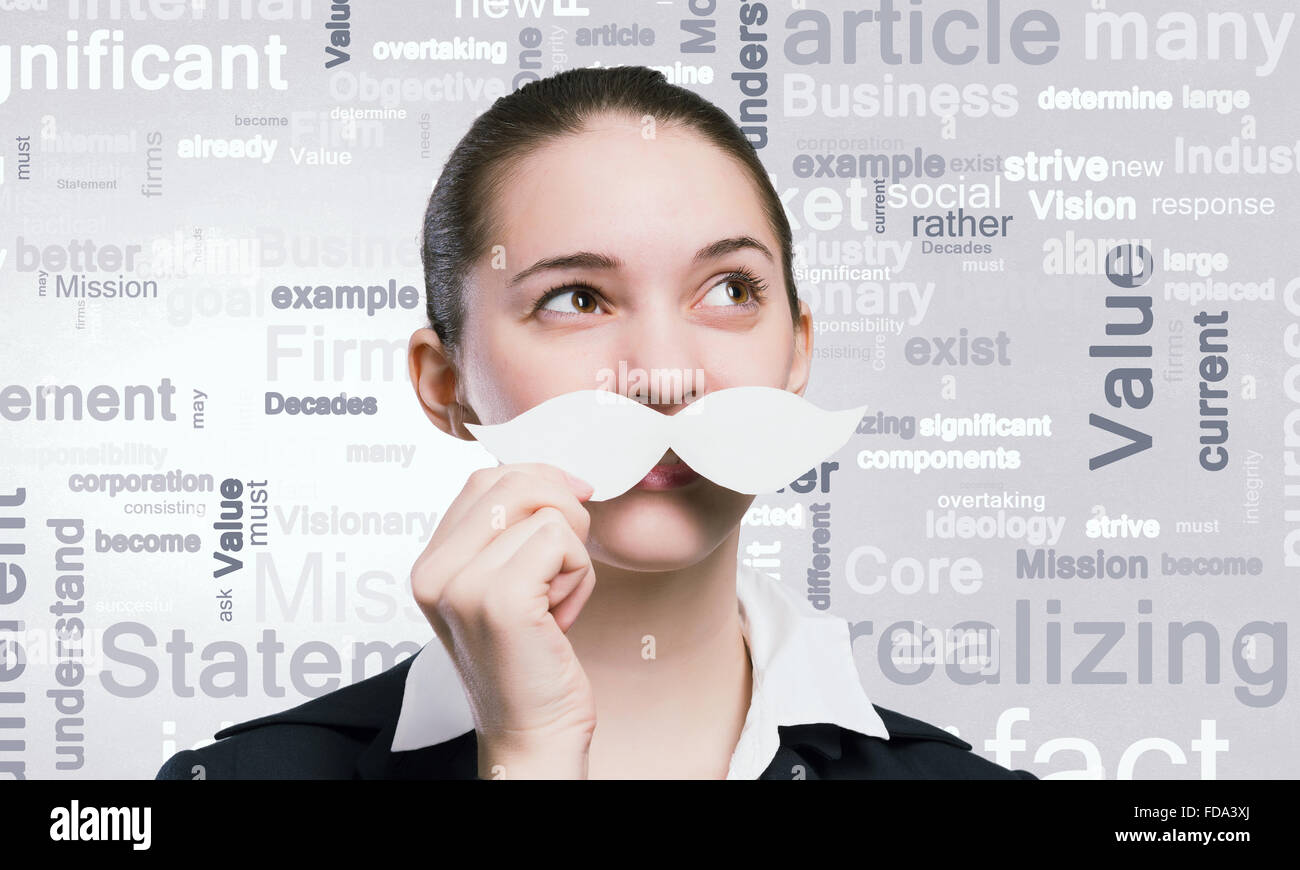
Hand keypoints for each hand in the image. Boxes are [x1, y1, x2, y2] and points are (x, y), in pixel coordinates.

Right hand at [410, 463, 597, 778]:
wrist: (533, 733)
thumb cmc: (530, 661)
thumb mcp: (505, 584)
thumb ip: (508, 532)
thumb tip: (556, 478)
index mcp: (430, 564)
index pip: (486, 479)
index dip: (539, 481)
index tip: (571, 504)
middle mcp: (434, 572)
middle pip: (514, 482)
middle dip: (563, 510)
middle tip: (565, 566)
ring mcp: (461, 585)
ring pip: (547, 512)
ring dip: (572, 555)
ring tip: (554, 602)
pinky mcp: (499, 599)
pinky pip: (561, 541)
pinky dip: (579, 576)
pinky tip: (561, 617)